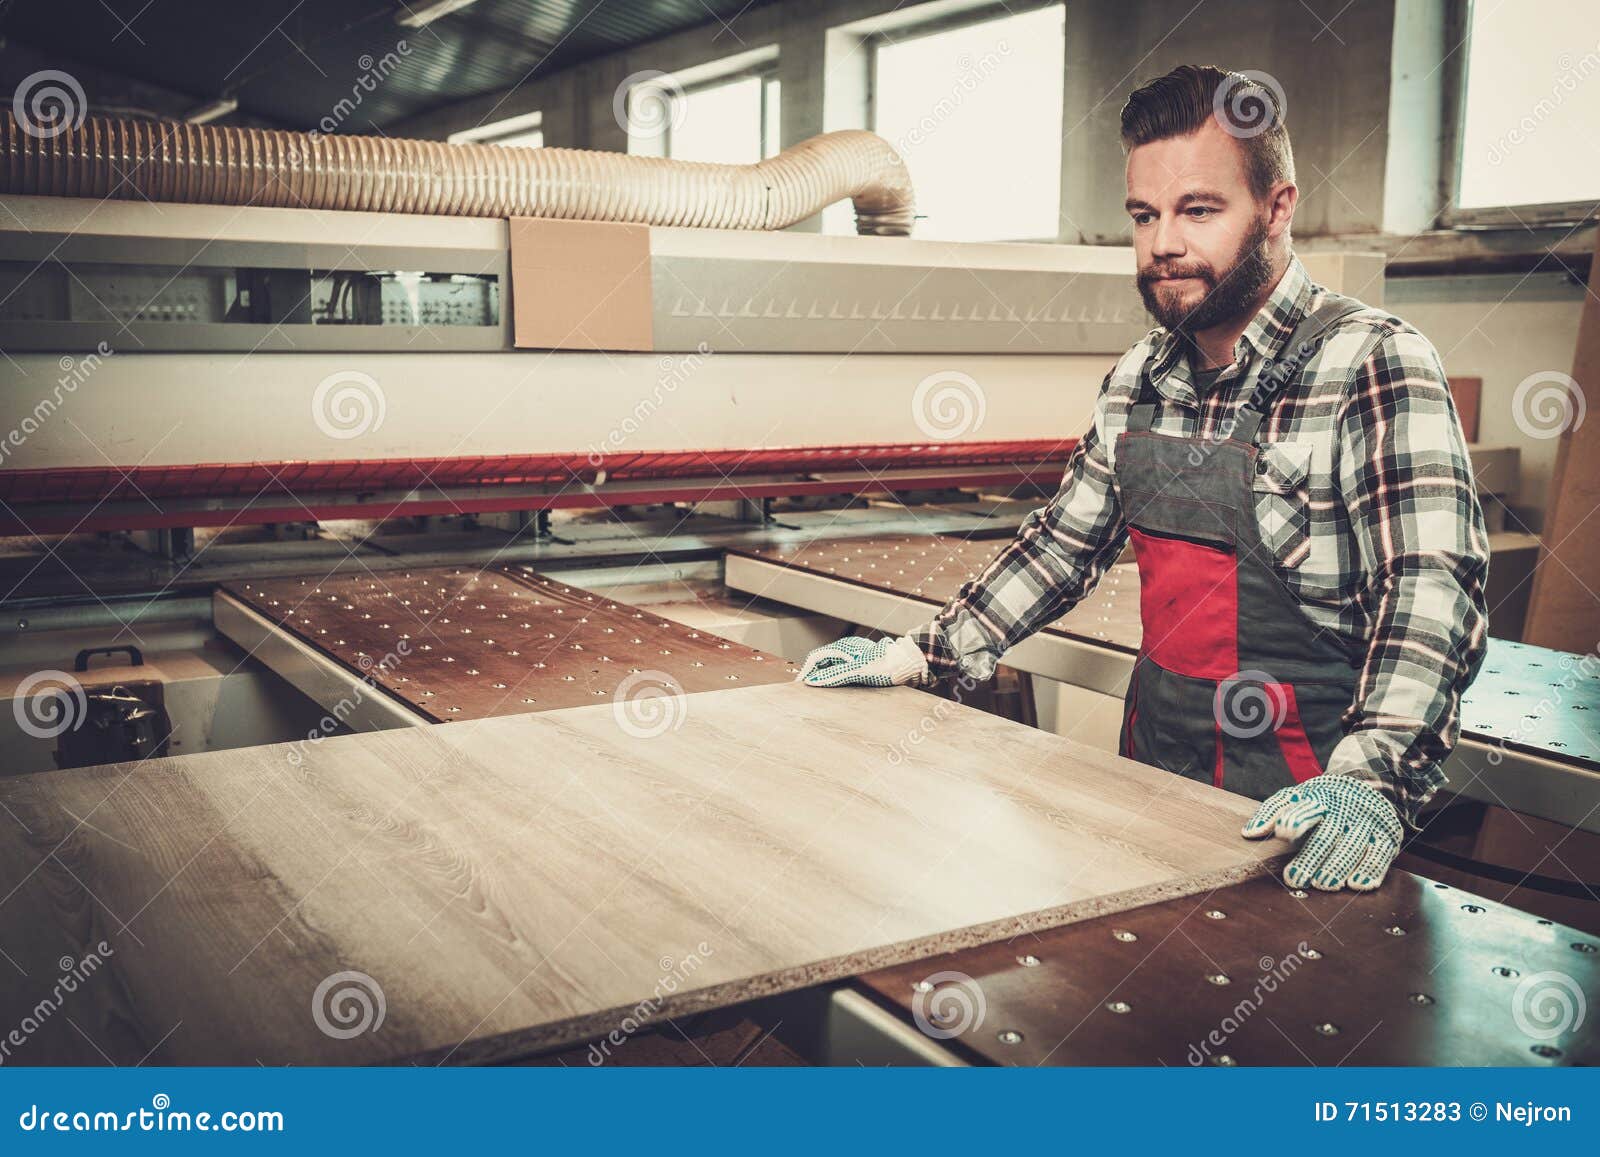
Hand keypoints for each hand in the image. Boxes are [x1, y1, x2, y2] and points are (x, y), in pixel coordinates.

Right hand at [796, 635, 928, 687]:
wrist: (909, 664)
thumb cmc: (885, 666)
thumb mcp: (857, 672)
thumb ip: (834, 676)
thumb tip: (812, 682)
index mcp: (843, 648)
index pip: (816, 658)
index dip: (806, 671)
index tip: (800, 685)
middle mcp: (848, 650)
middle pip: (823, 663)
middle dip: (814, 675)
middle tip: (807, 692)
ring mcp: (856, 656)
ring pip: (834, 667)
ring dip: (825, 678)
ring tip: (820, 693)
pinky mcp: (863, 664)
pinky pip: (844, 672)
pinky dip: (837, 680)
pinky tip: (838, 690)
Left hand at [1241, 775, 1401, 891]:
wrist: (1368, 787)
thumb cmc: (1321, 802)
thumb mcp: (1297, 798)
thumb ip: (1272, 812)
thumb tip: (1249, 833)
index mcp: (1318, 798)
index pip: (1306, 806)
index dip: (1297, 818)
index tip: (1285, 832)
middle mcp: (1343, 809)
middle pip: (1328, 832)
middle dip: (1312, 856)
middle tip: (1295, 879)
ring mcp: (1366, 823)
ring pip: (1353, 844)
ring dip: (1338, 865)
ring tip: (1324, 885)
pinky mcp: (1386, 837)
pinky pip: (1380, 854)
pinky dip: (1370, 869)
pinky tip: (1357, 884)